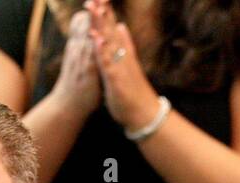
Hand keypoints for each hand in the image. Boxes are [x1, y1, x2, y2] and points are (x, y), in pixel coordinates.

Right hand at [50, 10, 100, 114]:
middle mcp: (79, 47)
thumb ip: (87, 45)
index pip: (86, 19)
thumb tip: (92, 31)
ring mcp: (81, 57)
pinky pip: (88, 54)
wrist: (68, 104)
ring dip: (92, 19)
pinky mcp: (86, 70)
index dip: (94, 7)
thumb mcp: (82, 59)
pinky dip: (91, 44)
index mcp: (80, 44)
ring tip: (96, 2)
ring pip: (87, 33)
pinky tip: (93, 34)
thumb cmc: (78, 83)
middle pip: (87, 21)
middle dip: (94, 7)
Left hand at [86, 0, 159, 130]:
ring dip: (101, 25)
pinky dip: (102, 50)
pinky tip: (96, 38)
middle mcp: (121, 56)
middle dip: (102, 12)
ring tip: (93, 7)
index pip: (111, 26)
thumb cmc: (134, 92)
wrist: (146, 115)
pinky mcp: (116, 80)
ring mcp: (120, 67)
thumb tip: (121, 26)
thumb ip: (125, 44)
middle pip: (109, 30)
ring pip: (108, 42)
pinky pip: (107, 63)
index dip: (105, 11)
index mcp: (121, 52)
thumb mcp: (128, 64)